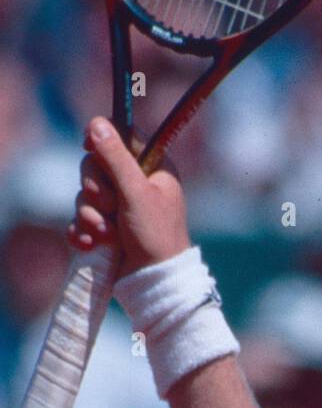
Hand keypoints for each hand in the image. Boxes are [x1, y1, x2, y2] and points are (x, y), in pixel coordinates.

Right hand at [69, 117, 190, 274]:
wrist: (155, 284)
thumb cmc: (155, 237)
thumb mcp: (136, 193)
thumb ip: (116, 158)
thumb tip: (96, 123)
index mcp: (152, 168)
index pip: (122, 135)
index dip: (102, 137)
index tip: (89, 145)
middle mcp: (135, 184)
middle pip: (95, 164)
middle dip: (96, 189)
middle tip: (111, 207)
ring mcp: (118, 207)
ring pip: (85, 195)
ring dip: (91, 216)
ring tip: (108, 235)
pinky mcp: (105, 230)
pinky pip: (80, 219)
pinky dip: (83, 232)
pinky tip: (92, 245)